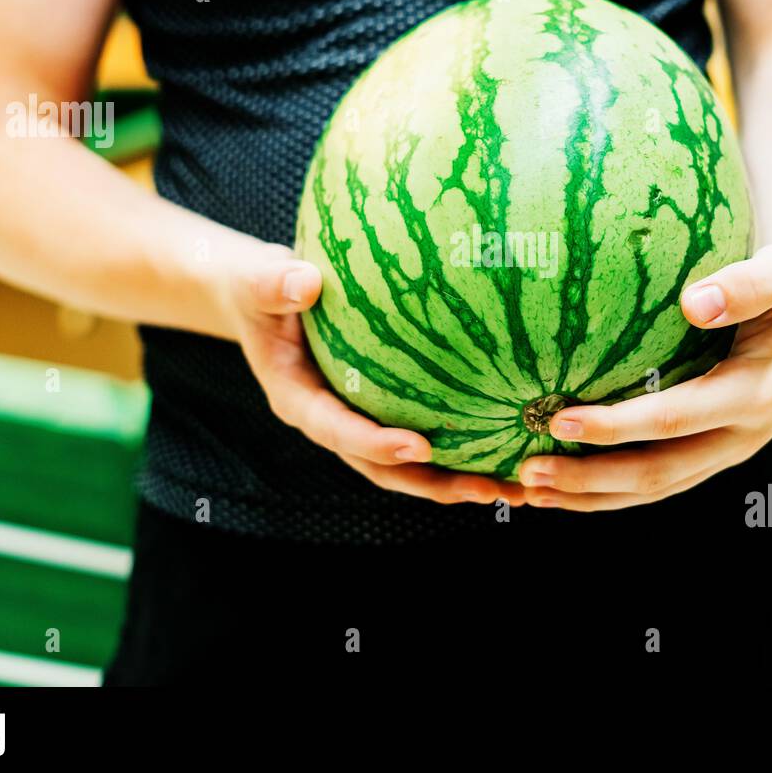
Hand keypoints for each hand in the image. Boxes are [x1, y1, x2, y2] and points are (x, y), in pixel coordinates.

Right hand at [225, 245, 527, 506]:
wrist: (262, 296)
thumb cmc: (258, 287)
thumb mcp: (256, 281)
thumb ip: (274, 283)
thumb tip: (305, 281)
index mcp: (299, 401)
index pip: (339, 432)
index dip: (377, 445)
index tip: (421, 447)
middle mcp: (331, 422)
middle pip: (384, 468)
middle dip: (435, 484)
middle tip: (488, 491)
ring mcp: (356, 421)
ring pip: (408, 464)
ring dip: (458, 480)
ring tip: (515, 488)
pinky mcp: (379, 410)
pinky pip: (422, 431)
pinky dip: (461, 446)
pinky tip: (510, 443)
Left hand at [516, 243, 771, 510]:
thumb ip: (747, 285)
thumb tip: (694, 302)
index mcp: (755, 396)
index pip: (673, 420)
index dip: (616, 426)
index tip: (558, 420)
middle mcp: (741, 437)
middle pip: (657, 474)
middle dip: (590, 480)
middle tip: (526, 473)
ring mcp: (725, 451)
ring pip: (653, 489)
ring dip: (589, 496)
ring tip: (527, 491)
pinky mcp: (711, 452)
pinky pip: (657, 481)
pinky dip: (605, 490)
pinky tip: (559, 487)